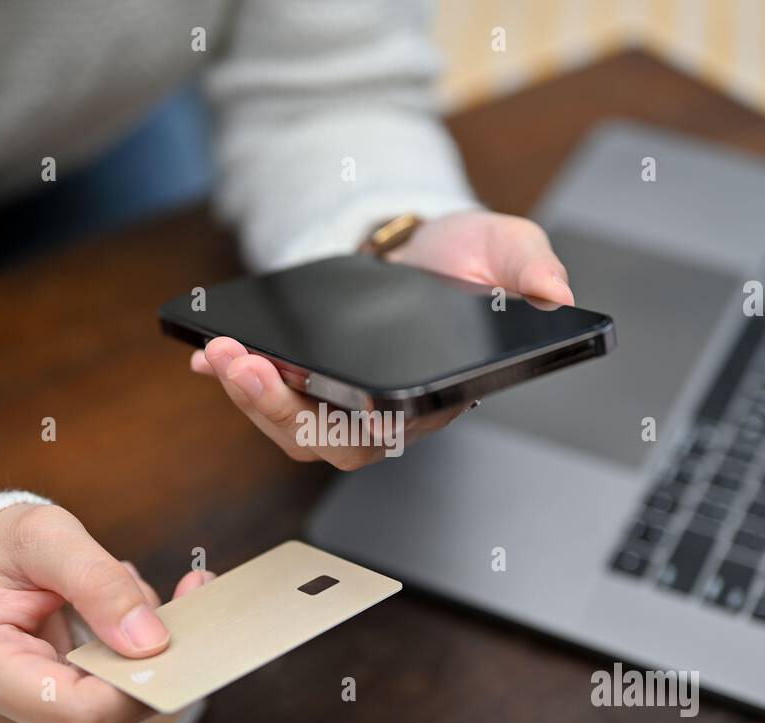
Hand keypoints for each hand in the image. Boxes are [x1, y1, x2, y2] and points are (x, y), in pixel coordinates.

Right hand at [0, 503, 212, 722]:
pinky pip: (97, 718)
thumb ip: (99, 582)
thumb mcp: (45, 536)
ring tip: (111, 606)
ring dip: (130, 664)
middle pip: (102, 721)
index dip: (139, 682)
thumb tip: (150, 641)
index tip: (171, 633)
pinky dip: (116, 675)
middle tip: (163, 597)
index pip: (83, 715)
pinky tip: (103, 634)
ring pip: (108, 721)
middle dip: (143, 662)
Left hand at [191, 210, 572, 468]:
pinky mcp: (308, 381)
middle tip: (247, 366)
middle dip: (280, 408)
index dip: (353, 424)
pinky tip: (206, 354)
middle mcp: (386, 412)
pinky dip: (233, 379)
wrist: (422, 240)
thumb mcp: (506, 247)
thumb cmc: (465, 257)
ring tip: (225, 355)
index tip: (321, 395)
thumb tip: (557, 295)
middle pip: (330, 440)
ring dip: (251, 396)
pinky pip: (268, 398)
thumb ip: (531, 268)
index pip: (395, 428)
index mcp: (435, 395)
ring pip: (291, 427)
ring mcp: (343, 401)